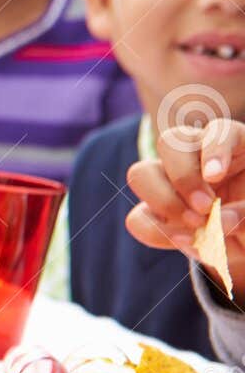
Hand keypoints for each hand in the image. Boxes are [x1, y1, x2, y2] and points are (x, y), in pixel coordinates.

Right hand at [128, 119, 244, 293]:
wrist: (244, 240)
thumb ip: (243, 215)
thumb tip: (218, 222)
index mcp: (233, 148)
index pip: (219, 132)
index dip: (213, 149)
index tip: (215, 176)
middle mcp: (196, 158)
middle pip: (170, 144)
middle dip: (183, 177)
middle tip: (205, 207)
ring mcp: (169, 183)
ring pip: (141, 174)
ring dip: (162, 202)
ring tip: (194, 226)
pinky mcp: (153, 212)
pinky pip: (137, 219)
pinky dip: (157, 232)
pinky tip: (184, 240)